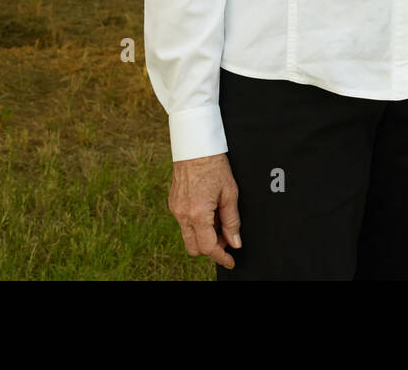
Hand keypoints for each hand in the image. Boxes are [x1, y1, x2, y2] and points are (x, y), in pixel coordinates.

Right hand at [168, 153, 240, 267]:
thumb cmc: (214, 166)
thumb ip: (232, 221)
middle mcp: (182, 215)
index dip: (221, 257)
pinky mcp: (173, 204)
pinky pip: (184, 223)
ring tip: (218, 216)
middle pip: (194, 248)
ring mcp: (175, 210)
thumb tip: (235, 242)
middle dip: (211, 248)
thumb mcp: (230, 193)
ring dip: (204, 235)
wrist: (195, 147)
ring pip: (189, 236)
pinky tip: (208, 209)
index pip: (208, 247)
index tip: (230, 261)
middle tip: (226, 236)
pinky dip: (197, 223)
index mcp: (198, 213)